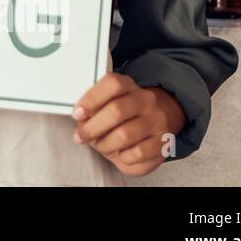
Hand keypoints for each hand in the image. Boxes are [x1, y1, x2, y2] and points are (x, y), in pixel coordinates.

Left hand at [72, 72, 186, 175]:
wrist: (154, 124)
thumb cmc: (122, 116)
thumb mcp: (107, 103)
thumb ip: (93, 107)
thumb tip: (80, 117)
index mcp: (128, 85)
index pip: (113, 84)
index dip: (92, 99)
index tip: (77, 114)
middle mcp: (146, 100)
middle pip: (116, 111)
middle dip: (92, 127)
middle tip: (80, 136)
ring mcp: (157, 121)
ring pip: (124, 135)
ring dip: (105, 144)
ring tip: (100, 146)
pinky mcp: (163, 143)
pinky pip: (137, 153)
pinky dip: (122, 157)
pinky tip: (119, 153)